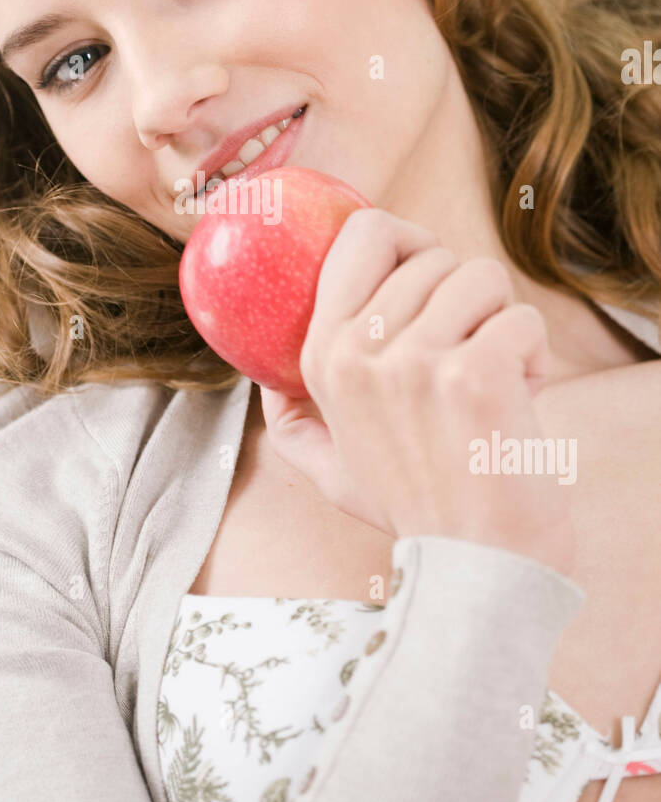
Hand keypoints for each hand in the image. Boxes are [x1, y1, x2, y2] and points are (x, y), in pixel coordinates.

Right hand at [260, 208, 574, 576]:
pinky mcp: (473, 375)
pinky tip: (519, 402)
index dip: (408, 240)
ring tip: (492, 382)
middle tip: (466, 358)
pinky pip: (523, 319)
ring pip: (484, 277)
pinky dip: (535, 357)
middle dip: (466, 300)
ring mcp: (414, 361)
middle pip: (435, 256)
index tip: (431, 274)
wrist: (474, 567)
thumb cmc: (414, 512)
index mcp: (321, 357)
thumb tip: (265, 384)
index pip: (362, 234)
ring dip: (502, 325)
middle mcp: (357, 351)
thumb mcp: (330, 470)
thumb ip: (291, 423)